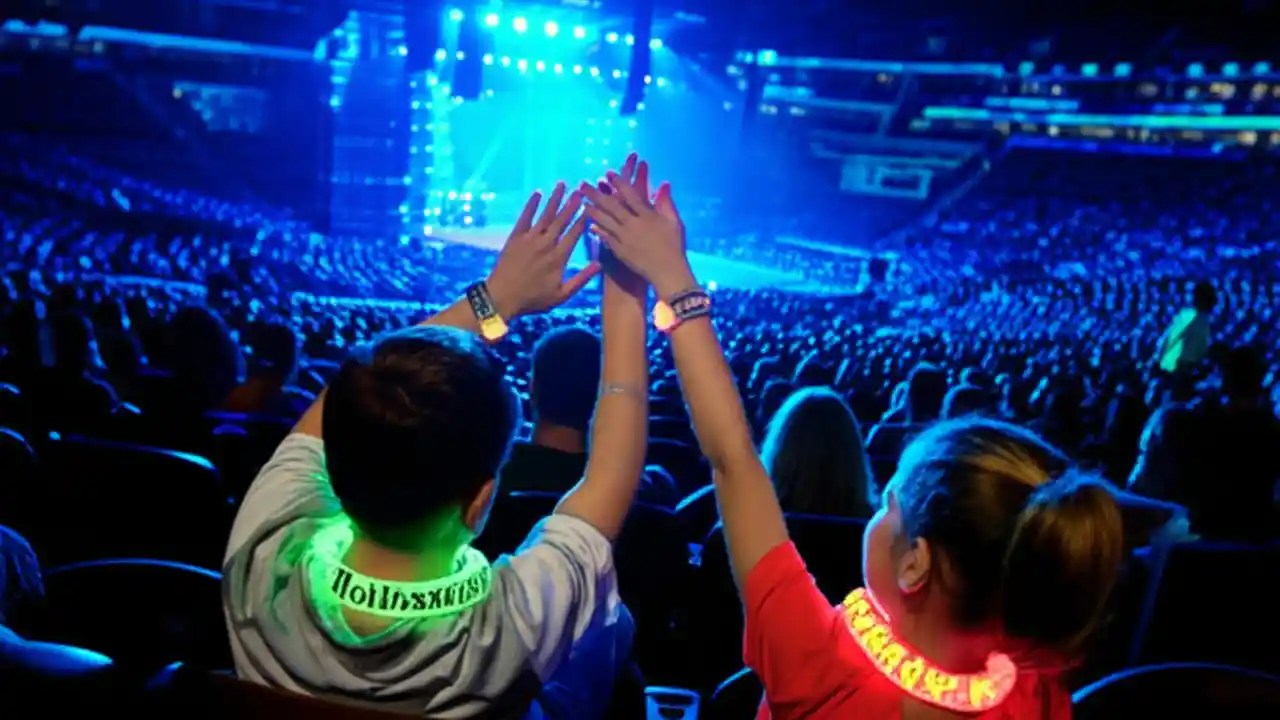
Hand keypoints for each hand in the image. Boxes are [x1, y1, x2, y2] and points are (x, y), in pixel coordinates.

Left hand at [487, 183, 600, 317]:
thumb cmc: (533, 299)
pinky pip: (525, 217)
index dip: (583, 219)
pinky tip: (538, 193)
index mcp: (558, 258)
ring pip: (545, 215)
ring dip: (555, 199)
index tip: (590, 206)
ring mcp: (530, 239)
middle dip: (572, 204)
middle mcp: (546, 244)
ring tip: (562, 184)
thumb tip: (599, 264)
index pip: (574, 233)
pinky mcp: (515, 237)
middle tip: (580, 189)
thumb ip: (581, 279)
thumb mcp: (561, 295)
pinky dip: (531, 205)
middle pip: (562, 220)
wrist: (502, 297)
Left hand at [582, 158, 694, 300]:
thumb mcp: (674, 222)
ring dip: (592, 210)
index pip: (630, 194)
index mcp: (647, 216)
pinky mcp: (619, 251)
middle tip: (582, 184)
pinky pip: (606, 238)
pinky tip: (590, 225)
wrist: (667, 272)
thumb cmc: (674, 246)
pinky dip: (598, 231)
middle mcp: (633, 225)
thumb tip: (663, 183)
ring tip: (581, 202)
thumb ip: (666, 202)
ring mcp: (624, 238)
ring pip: (605, 221)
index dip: (618, 182)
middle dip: (595, 193)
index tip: (607, 173)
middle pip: (611, 205)